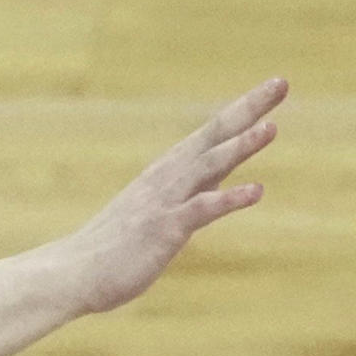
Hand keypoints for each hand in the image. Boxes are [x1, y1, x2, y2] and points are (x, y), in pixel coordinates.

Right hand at [63, 80, 286, 314]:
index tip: (273, 86)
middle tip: (281, 82)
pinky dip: (229, 199)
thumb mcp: (159, 211)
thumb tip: (220, 182)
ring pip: (208, 165)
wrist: (73, 273)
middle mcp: (167, 177)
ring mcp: (165, 201)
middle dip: (249, 108)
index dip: (244, 109)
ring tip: (272, 127)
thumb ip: (190, 193)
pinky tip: (257, 191)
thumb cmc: (115, 247)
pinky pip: (200, 210)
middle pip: (214, 135)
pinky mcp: (163, 229)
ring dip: (241, 146)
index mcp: (168, 171)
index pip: (212, 133)